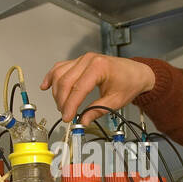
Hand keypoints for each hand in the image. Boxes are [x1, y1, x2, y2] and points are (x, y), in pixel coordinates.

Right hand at [40, 52, 155, 126]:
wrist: (136, 72)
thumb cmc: (129, 82)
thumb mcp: (116, 101)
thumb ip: (97, 111)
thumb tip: (82, 121)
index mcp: (99, 67)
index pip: (78, 88)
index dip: (70, 105)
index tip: (67, 118)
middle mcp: (88, 60)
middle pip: (65, 81)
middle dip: (62, 101)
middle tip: (66, 115)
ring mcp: (82, 59)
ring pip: (60, 74)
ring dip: (56, 92)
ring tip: (61, 106)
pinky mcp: (78, 61)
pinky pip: (60, 67)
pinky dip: (52, 77)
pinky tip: (46, 86)